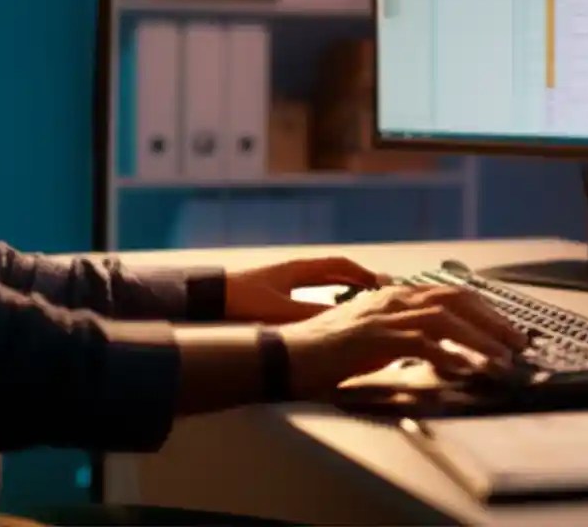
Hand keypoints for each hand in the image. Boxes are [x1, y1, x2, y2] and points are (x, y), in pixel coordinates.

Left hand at [225, 257, 388, 323]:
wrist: (206, 299)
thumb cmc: (242, 301)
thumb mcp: (280, 311)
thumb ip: (311, 316)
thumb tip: (343, 321)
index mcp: (298, 269)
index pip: (339, 265)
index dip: (363, 274)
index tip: (382, 283)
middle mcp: (293, 271)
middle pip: (333, 272)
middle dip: (356, 281)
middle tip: (377, 292)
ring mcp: (282, 281)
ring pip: (321, 283)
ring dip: (342, 291)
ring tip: (359, 304)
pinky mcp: (272, 294)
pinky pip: (308, 294)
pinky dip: (324, 301)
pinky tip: (327, 316)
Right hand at [278, 283, 530, 400]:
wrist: (288, 354)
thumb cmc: (327, 350)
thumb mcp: (374, 335)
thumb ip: (406, 334)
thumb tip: (440, 348)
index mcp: (395, 295)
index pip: (450, 293)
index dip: (483, 309)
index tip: (506, 328)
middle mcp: (394, 298)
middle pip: (456, 300)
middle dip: (492, 321)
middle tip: (517, 343)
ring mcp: (386, 315)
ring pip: (446, 319)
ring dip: (479, 340)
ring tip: (501, 359)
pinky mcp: (376, 338)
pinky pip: (422, 344)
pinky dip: (448, 356)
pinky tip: (466, 370)